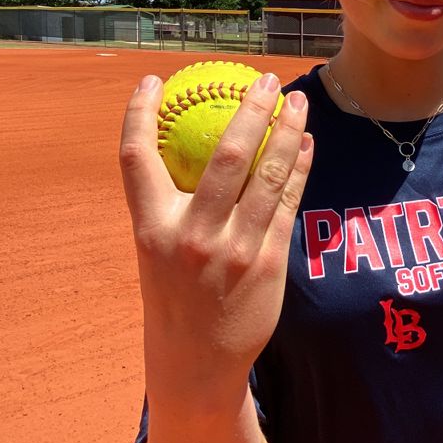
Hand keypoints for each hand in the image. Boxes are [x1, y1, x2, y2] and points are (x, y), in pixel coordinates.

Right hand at [120, 73, 313, 388]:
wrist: (198, 363)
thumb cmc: (175, 296)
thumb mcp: (152, 252)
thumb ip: (167, 204)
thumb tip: (183, 143)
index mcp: (151, 228)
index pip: (136, 158)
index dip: (139, 113)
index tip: (154, 80)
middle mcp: (191, 235)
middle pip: (225, 154)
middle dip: (249, 108)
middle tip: (263, 79)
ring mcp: (234, 249)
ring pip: (268, 174)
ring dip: (287, 130)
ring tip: (297, 102)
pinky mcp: (268, 262)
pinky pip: (287, 202)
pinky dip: (299, 167)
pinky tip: (306, 144)